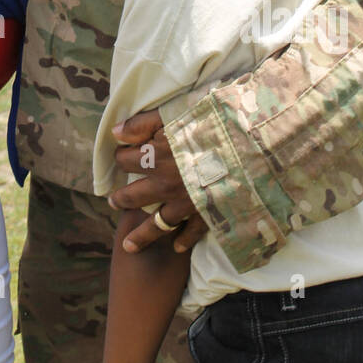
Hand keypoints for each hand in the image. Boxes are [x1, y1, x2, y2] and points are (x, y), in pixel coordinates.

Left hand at [109, 111, 207, 254]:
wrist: (248, 146)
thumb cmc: (211, 123)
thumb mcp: (174, 115)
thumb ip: (143, 123)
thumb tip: (116, 132)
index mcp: (156, 157)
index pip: (126, 160)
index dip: (121, 156)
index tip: (122, 156)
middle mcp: (166, 184)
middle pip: (134, 196)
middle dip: (121, 199)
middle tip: (113, 203)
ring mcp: (186, 203)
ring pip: (157, 224)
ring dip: (142, 234)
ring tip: (128, 245)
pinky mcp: (208, 214)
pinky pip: (193, 232)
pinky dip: (184, 240)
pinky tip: (177, 247)